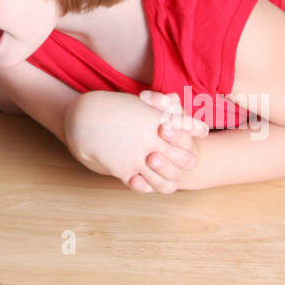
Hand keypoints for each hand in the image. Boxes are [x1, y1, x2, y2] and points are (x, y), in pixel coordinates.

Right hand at [64, 91, 207, 193]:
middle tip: (182, 159)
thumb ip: (161, 103)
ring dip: (169, 178)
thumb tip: (177, 99)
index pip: (188, 127)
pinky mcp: (125, 169)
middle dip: (186, 160)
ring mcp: (140, 157)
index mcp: (159, 119)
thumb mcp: (138, 102)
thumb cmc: (111, 107)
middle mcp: (154, 139)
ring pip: (166, 178)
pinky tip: (145, 180)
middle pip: (185, 159)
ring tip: (165, 174)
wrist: (83, 118)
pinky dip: (147, 186)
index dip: (197, 130)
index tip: (201, 131)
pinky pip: (143, 185)